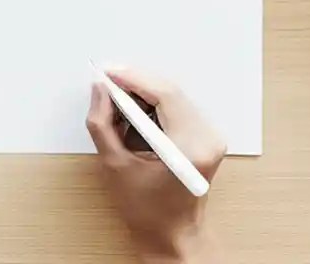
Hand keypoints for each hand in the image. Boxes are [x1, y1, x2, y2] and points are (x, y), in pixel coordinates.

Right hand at [86, 69, 226, 263]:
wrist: (172, 236)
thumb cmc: (147, 212)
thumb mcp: (115, 166)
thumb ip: (102, 124)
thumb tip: (99, 91)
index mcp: (190, 146)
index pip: (164, 94)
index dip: (133, 79)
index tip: (108, 73)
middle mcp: (207, 137)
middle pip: (170, 92)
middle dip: (136, 84)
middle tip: (107, 83)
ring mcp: (210, 136)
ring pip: (173, 97)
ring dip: (143, 95)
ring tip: (116, 101)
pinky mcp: (206, 137)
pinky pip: (178, 108)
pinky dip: (153, 106)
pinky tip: (133, 113)